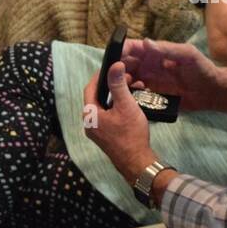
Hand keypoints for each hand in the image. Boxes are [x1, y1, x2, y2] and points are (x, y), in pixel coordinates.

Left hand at [82, 61, 155, 183]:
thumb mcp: (125, 105)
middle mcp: (89, 123)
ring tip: (131, 89)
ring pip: (103, 107)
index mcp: (90, 114)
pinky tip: (130, 105)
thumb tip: (115, 64)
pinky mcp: (105, 137)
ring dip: (116, 96)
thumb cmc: (130, 134)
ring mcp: (97, 132)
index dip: (100, 75)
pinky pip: (108, 117)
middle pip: (97, 97)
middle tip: (126, 77)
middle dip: (111, 85)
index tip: (112, 67)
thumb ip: (118, 84)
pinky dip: (117, 107)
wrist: (137, 162)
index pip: (89, 87)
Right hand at [120, 38, 221, 111]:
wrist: (212, 92)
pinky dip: (129, 96)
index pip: (132, 48)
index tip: (112, 59)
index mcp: (155, 52)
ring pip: (127, 81)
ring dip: (121, 84)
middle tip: (112, 78)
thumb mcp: (188, 55)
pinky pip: (136, 95)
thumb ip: (168, 49)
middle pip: (125, 65)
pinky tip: (130, 99)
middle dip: (115, 70)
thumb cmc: (202, 69)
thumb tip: (145, 42)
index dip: (120, 50)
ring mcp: (150, 81)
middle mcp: (149, 65)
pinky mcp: (153, 96)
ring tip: (121, 89)